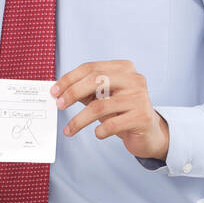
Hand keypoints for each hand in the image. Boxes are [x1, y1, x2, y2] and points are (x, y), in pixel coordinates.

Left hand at [51, 60, 169, 160]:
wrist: (148, 132)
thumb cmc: (121, 112)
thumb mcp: (103, 97)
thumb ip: (85, 91)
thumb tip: (59, 92)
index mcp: (124, 68)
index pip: (91, 68)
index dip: (69, 79)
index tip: (55, 91)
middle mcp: (134, 79)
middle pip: (96, 81)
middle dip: (73, 93)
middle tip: (59, 106)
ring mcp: (140, 97)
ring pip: (100, 106)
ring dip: (79, 120)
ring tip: (69, 130)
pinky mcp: (142, 117)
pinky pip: (112, 124)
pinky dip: (100, 131)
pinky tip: (97, 134)